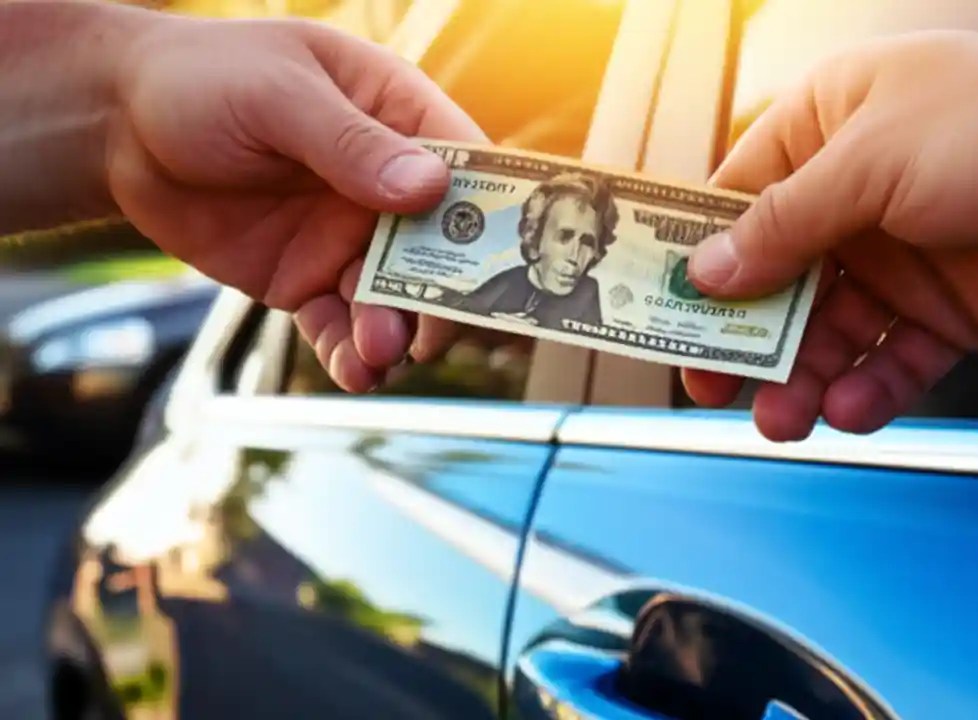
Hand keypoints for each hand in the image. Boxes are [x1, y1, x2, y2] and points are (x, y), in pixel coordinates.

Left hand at [108, 14, 480, 390]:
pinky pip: (341, 325)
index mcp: (399, 117)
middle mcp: (386, 184)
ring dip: (398, 330)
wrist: (118, 128)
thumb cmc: (202, 80)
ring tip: (377, 353)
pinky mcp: (308, 279)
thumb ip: (349, 143)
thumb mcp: (278, 95)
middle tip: (433, 330)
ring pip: (397, 297)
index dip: (495, 215)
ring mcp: (349, 237)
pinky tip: (355, 371)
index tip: (507, 263)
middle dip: (448, 295)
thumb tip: (429, 190)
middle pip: (445, 249)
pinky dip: (351, 353)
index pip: (469, 168)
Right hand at [681, 11, 977, 440]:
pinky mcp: (944, 314)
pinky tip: (856, 408)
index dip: (692, 257)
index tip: (654, 308)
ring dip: (800, 379)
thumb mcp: (873, 161)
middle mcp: (854, 199)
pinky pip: (889, 362)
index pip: (733, 201)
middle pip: (772, 282)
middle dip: (742, 339)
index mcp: (824, 132)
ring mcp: (899, 260)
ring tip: (783, 418)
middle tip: (712, 386)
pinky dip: (869, 390)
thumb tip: (708, 270)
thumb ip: (787, 223)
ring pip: (825, 334)